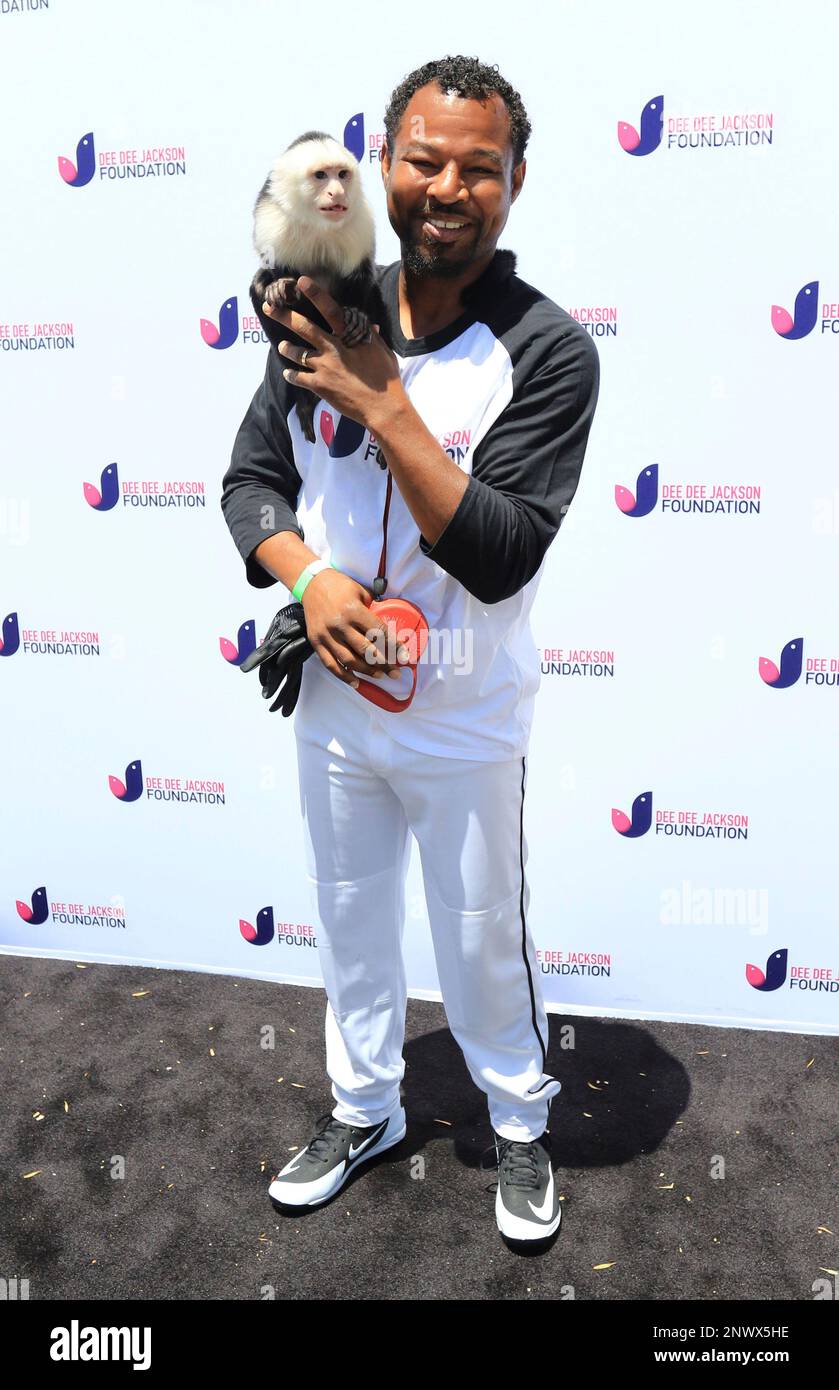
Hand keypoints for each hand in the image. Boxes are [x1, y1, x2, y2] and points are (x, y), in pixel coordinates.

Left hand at [263, 275, 405, 433]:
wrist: (383, 408)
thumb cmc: (387, 380)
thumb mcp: (383, 352)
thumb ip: (373, 338)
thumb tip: (371, 327)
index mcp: (350, 337)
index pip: (330, 309)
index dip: (316, 294)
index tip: (301, 281)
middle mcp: (333, 348)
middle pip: (304, 327)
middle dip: (284, 315)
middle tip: (268, 307)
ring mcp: (324, 367)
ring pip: (296, 353)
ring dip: (286, 348)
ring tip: (281, 347)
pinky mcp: (320, 386)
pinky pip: (298, 377)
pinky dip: (292, 375)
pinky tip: (288, 374)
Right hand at [302, 568, 409, 686]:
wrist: (310, 583)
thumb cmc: (339, 586)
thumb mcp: (361, 591)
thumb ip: (373, 610)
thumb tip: (388, 626)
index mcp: (353, 610)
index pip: (378, 633)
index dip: (393, 646)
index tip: (404, 656)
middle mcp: (340, 625)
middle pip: (366, 650)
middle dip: (384, 664)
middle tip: (395, 672)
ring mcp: (327, 635)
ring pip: (349, 661)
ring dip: (367, 671)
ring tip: (379, 676)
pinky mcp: (316, 642)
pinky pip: (330, 664)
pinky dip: (343, 676)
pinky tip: (356, 682)